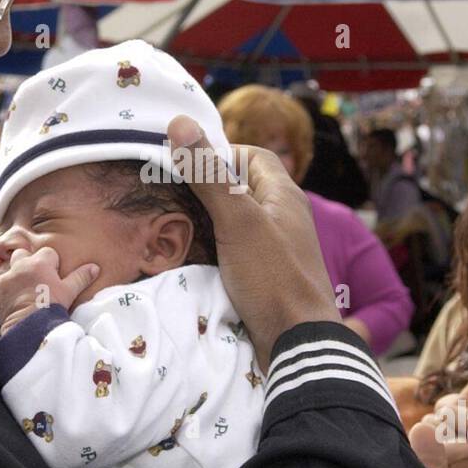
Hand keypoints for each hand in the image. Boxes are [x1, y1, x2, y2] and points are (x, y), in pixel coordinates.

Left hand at [0, 247, 98, 334]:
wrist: (29, 326)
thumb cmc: (52, 307)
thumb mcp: (69, 292)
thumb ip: (81, 277)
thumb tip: (94, 267)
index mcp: (40, 262)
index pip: (47, 253)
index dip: (51, 264)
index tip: (53, 276)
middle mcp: (21, 265)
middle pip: (22, 254)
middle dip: (27, 263)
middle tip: (34, 280)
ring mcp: (6, 278)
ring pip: (7, 268)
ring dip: (13, 276)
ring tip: (21, 291)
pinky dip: (3, 293)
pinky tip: (11, 303)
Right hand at [168, 115, 339, 370]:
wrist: (299, 345)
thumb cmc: (273, 276)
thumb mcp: (237, 219)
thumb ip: (208, 173)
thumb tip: (179, 122)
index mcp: (284, 196)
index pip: (252, 156)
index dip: (220, 153)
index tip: (187, 165)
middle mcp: (283, 218)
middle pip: (240, 189)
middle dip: (206, 189)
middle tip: (168, 196)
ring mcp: (275, 250)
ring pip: (235, 224)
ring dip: (205, 223)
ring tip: (172, 227)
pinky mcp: (265, 278)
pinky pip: (235, 254)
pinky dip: (213, 252)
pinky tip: (190, 261)